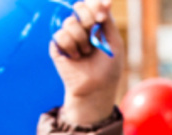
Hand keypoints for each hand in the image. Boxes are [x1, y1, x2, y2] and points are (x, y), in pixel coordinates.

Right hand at [51, 0, 122, 127]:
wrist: (97, 88)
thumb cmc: (108, 67)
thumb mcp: (114, 41)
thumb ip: (108, 21)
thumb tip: (105, 0)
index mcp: (96, 24)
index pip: (91, 4)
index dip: (95, 5)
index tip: (102, 16)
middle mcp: (81, 27)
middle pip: (79, 8)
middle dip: (88, 19)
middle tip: (94, 34)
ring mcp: (69, 36)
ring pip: (70, 23)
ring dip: (81, 40)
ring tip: (86, 53)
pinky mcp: (57, 46)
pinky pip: (60, 35)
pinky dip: (71, 47)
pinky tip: (75, 57)